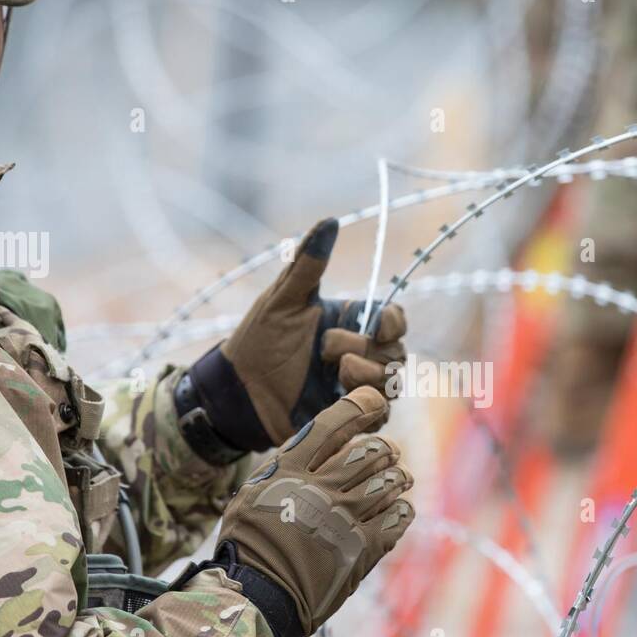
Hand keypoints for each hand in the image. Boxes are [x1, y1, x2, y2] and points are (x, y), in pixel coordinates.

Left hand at [175, 218, 406, 460]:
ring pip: (392, 383)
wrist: (238, 393)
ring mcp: (356, 386)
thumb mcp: (282, 300)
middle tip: (326, 352)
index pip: (394, 319)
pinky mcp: (349, 415)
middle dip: (367, 351)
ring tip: (333, 377)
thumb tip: (330, 220)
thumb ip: (308, 265)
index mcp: (349, 322)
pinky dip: (365, 406)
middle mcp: (359, 354)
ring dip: (366, 377)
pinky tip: (338, 398)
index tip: (376, 326)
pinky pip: (379, 413)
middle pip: (397, 352)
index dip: (392, 322)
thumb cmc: (257, 342)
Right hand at [216, 386, 414, 636]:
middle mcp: (321, 487)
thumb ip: (282, 471)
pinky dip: (402, 510)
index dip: (360, 407)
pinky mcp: (362, 547)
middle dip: (384, 448)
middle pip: (369, 451)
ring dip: (397, 477)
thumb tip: (307, 453)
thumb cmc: (248, 547)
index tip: (375, 402)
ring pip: (388, 481)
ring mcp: (344, 517)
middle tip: (389, 453)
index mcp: (289, 469)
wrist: (257, 596)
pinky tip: (399, 510)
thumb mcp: (251, 497)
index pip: (332, 424)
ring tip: (399, 479)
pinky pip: (397, 517)